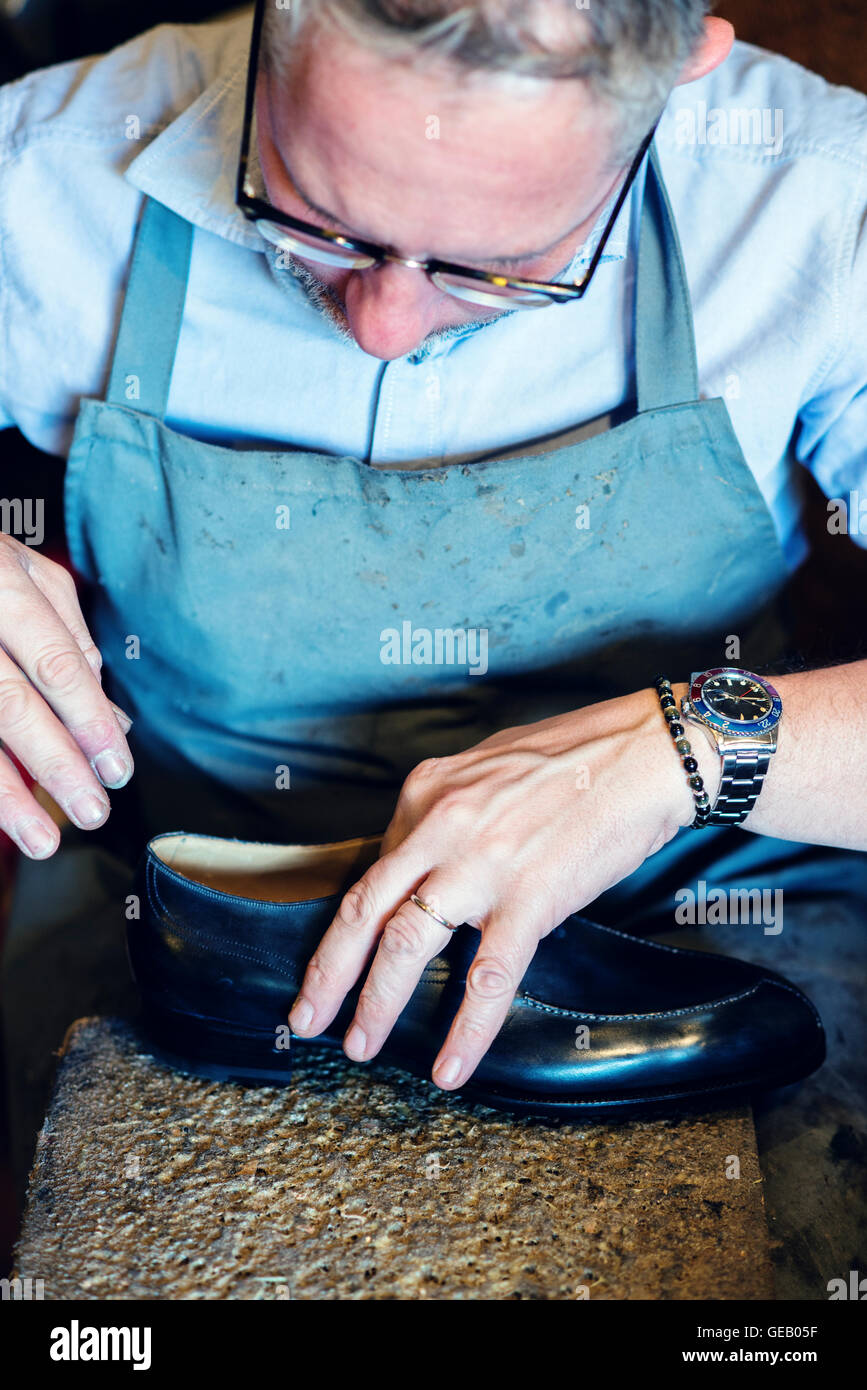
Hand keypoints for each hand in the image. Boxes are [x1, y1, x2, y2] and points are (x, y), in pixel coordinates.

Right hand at [0, 534, 133, 858]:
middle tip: (91, 811)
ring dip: (6, 795)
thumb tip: (102, 701)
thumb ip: (66, 629)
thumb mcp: (23, 567)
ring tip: (41, 839)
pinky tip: (2, 813)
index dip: (89, 722)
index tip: (116, 769)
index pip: (57, 666)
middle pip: (12, 706)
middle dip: (57, 766)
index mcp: (1, 584)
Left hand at [288, 683, 718, 1088]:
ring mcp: (481, 866)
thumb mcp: (485, 765)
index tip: (340, 957)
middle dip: (328, 973)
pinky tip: (450, 1067)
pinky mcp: (529, 900)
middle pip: (365, 910)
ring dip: (376, 1003)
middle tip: (305, 1018)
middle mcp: (441, 827)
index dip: (354, 923)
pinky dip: (465, 1030)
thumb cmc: (576, 754)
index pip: (375, 866)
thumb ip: (447, 811)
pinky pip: (487, 978)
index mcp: (427, 791)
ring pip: (406, 945)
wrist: (645, 753)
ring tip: (361, 1045)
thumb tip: (424, 856)